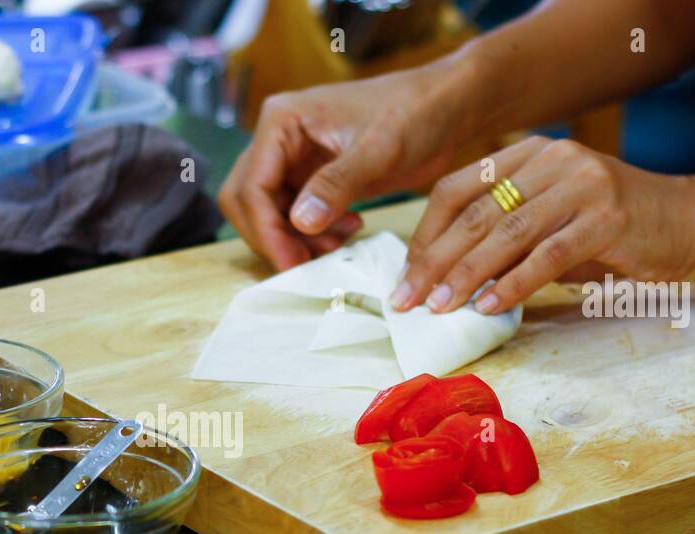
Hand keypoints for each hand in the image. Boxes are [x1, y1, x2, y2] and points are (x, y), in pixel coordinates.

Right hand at [220, 64, 475, 270]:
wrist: (446, 108)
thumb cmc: (416, 113)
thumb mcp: (378, 149)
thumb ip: (337, 184)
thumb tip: (301, 222)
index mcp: (282, 121)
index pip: (252, 185)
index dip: (267, 230)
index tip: (291, 263)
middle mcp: (278, 138)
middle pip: (247, 202)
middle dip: (273, 237)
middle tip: (306, 264)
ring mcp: (292, 159)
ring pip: (268, 213)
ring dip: (293, 239)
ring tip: (335, 245)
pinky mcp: (311, 177)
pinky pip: (293, 216)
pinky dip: (311, 233)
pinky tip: (347, 230)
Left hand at [390, 136, 694, 314]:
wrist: (691, 218)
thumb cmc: (610, 229)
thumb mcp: (549, 222)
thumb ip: (503, 238)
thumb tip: (441, 278)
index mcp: (530, 154)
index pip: (458, 189)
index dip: (426, 234)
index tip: (406, 275)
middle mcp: (553, 160)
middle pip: (475, 214)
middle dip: (435, 262)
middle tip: (406, 300)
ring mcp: (582, 184)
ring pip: (506, 234)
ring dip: (466, 275)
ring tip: (439, 307)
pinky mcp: (607, 217)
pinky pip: (546, 255)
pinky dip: (513, 284)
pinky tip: (487, 307)